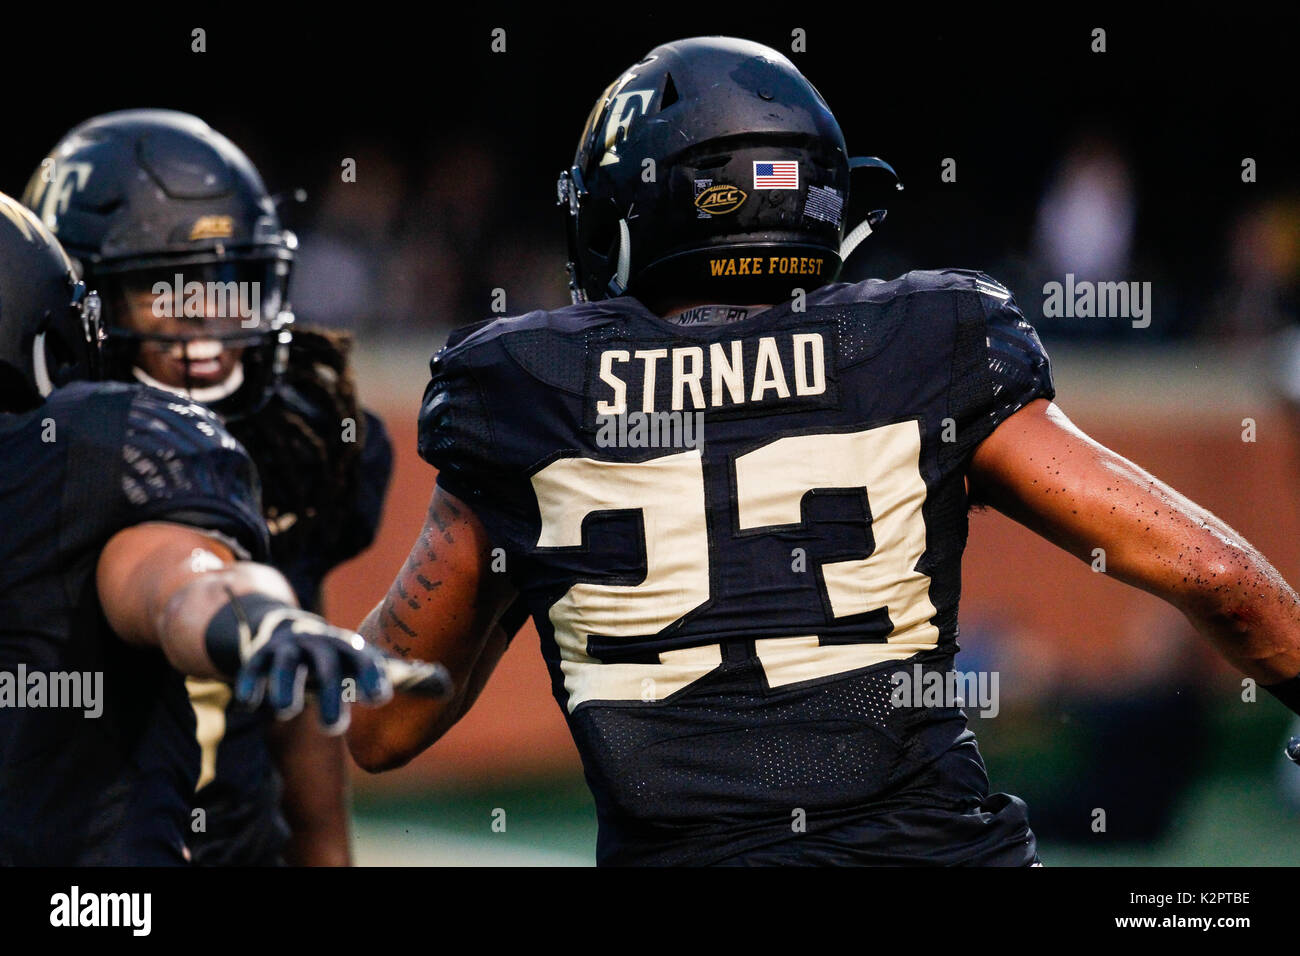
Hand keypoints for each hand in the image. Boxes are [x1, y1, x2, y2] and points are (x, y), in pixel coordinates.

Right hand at [234, 608, 447, 732]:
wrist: (290, 630)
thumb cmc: (342, 658)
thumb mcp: (369, 664)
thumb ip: (405, 676)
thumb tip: (447, 686)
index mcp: (351, 648)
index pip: (366, 661)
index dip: (374, 677)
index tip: (382, 699)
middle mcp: (322, 645)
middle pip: (327, 667)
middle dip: (330, 695)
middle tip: (336, 730)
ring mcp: (290, 649)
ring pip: (287, 665)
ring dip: (286, 687)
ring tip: (286, 714)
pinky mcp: (261, 657)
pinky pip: (253, 668)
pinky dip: (250, 683)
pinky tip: (249, 704)